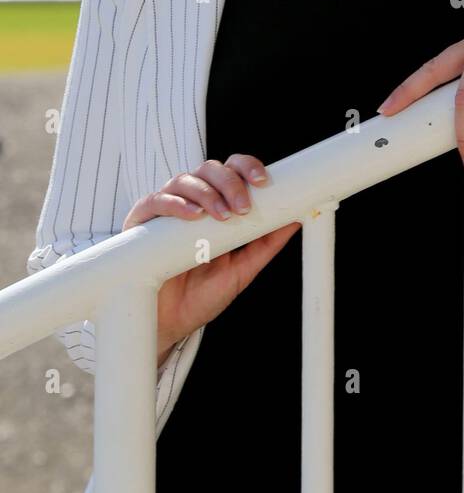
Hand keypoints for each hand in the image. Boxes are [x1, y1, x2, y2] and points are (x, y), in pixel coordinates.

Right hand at [121, 155, 300, 366]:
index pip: (231, 171)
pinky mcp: (140, 224)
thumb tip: (295, 219)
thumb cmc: (203, 294)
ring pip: (183, 180)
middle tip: (243, 207)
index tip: (264, 182)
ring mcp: (164, 211)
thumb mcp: (243, 268)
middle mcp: (190, 202)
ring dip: (207, 193)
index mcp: (216, 205)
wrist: (171, 325)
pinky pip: (154, 201)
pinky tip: (192, 215)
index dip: (246, 168)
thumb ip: (266, 244)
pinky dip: (174, 204)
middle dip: (230, 182)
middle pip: (209, 169)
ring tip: (221, 216)